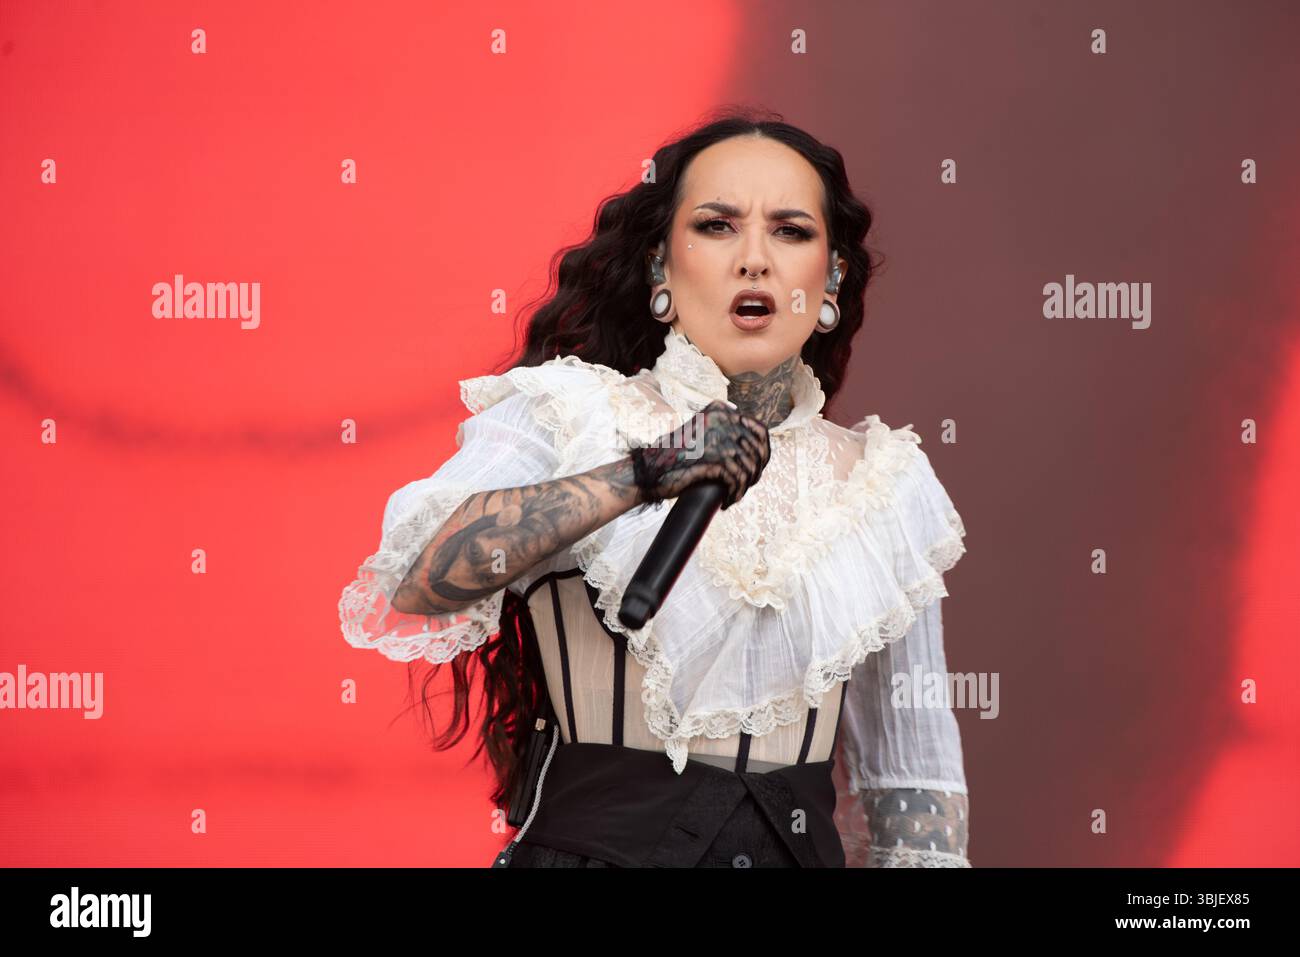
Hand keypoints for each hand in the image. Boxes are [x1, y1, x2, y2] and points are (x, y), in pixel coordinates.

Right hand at [629, 400, 770, 509]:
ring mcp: (716, 437)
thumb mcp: (704, 436)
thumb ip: (727, 434)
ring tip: (733, 495)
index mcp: (720, 411)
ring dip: (744, 487)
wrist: (650, 469)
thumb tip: (760, 449)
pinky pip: (736, 478)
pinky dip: (735, 493)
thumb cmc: (678, 457)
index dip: (764, 453)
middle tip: (743, 486)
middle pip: (758, 450)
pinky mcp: (710, 457)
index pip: (760, 430)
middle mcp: (720, 419)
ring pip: (749, 466)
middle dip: (754, 472)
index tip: (756, 470)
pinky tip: (726, 501)